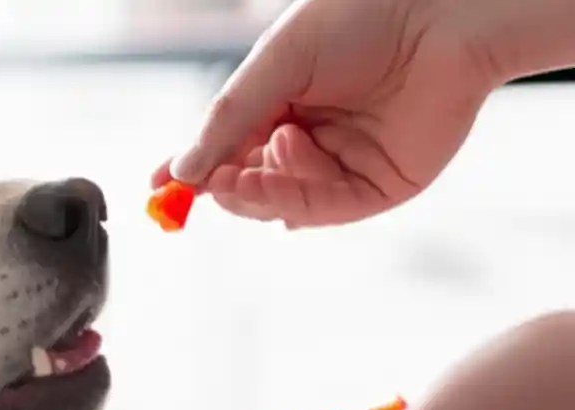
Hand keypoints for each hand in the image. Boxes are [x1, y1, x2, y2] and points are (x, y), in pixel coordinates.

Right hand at [154, 0, 499, 227]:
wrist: (436, 14)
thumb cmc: (356, 19)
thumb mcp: (275, 65)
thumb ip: (228, 119)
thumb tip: (180, 173)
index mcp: (280, 109)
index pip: (227, 152)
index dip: (191, 173)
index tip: (155, 189)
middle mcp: (309, 143)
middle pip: (251, 188)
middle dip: (226, 187)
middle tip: (208, 182)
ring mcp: (343, 168)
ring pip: (283, 205)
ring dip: (259, 188)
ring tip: (255, 159)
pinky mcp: (379, 187)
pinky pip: (325, 209)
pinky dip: (296, 193)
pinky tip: (287, 154)